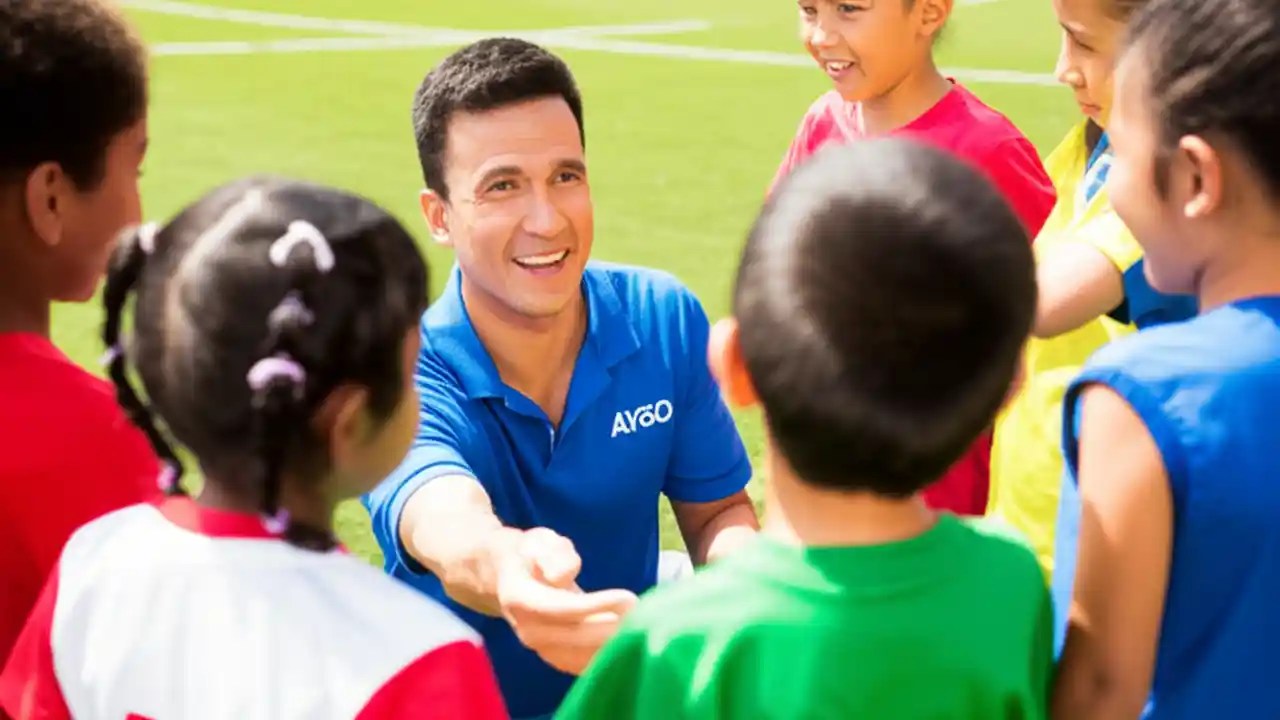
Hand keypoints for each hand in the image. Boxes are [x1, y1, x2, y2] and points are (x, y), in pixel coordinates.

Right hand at [497, 528, 637, 674]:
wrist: (509, 580)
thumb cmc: (532, 555)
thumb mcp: (539, 541)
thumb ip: (553, 554)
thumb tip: (563, 577)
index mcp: (519, 598)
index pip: (561, 609)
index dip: (595, 607)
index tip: (627, 598)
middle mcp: (527, 630)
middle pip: (575, 637)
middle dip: (612, 627)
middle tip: (644, 611)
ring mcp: (540, 648)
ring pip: (581, 656)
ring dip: (613, 644)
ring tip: (642, 624)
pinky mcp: (555, 657)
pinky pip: (583, 665)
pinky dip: (608, 657)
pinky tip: (630, 640)